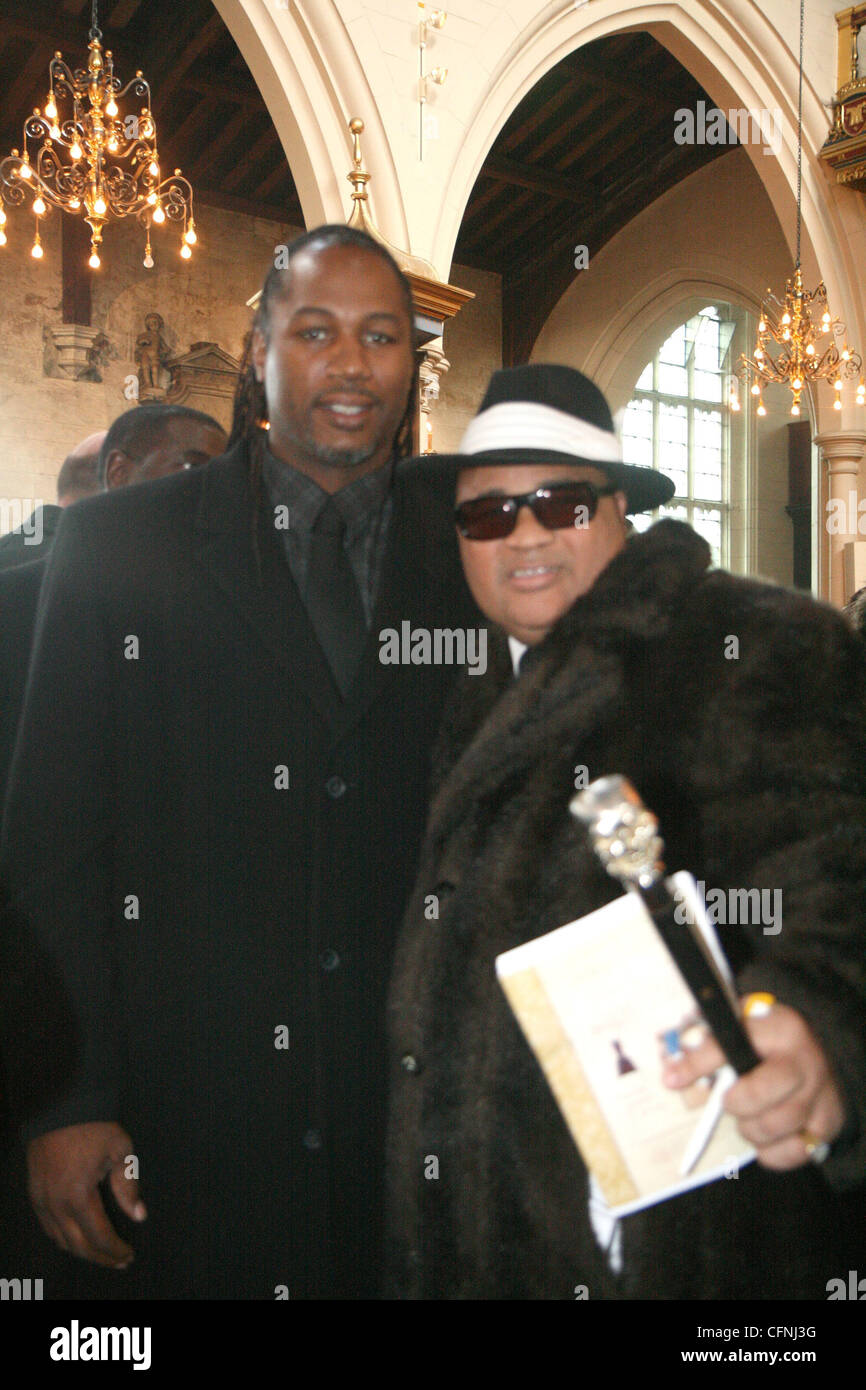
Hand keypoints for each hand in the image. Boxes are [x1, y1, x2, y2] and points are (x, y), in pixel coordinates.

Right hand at [27, 1121, 146, 1267]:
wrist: (61, 1106)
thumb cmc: (94, 1125)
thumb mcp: (120, 1150)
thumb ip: (128, 1186)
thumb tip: (138, 1215)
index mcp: (78, 1195)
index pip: (98, 1237)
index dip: (115, 1250)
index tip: (129, 1255)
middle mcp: (55, 1204)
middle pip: (78, 1246)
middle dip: (101, 1257)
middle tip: (120, 1261)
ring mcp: (40, 1200)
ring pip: (60, 1240)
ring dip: (82, 1251)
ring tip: (102, 1253)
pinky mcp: (33, 1193)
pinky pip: (47, 1226)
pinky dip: (63, 1238)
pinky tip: (77, 1237)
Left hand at [662, 1002, 844, 1169]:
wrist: (810, 1055)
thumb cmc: (764, 1040)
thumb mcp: (739, 1025)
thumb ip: (706, 1041)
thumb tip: (671, 1071)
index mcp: (779, 1026)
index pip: (731, 1045)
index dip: (698, 1064)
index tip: (671, 1079)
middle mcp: (805, 1060)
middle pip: (760, 1095)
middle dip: (734, 1104)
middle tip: (727, 1101)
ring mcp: (821, 1093)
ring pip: (776, 1126)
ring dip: (751, 1129)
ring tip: (747, 1117)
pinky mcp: (829, 1123)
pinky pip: (795, 1152)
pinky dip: (772, 1151)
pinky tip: (765, 1136)